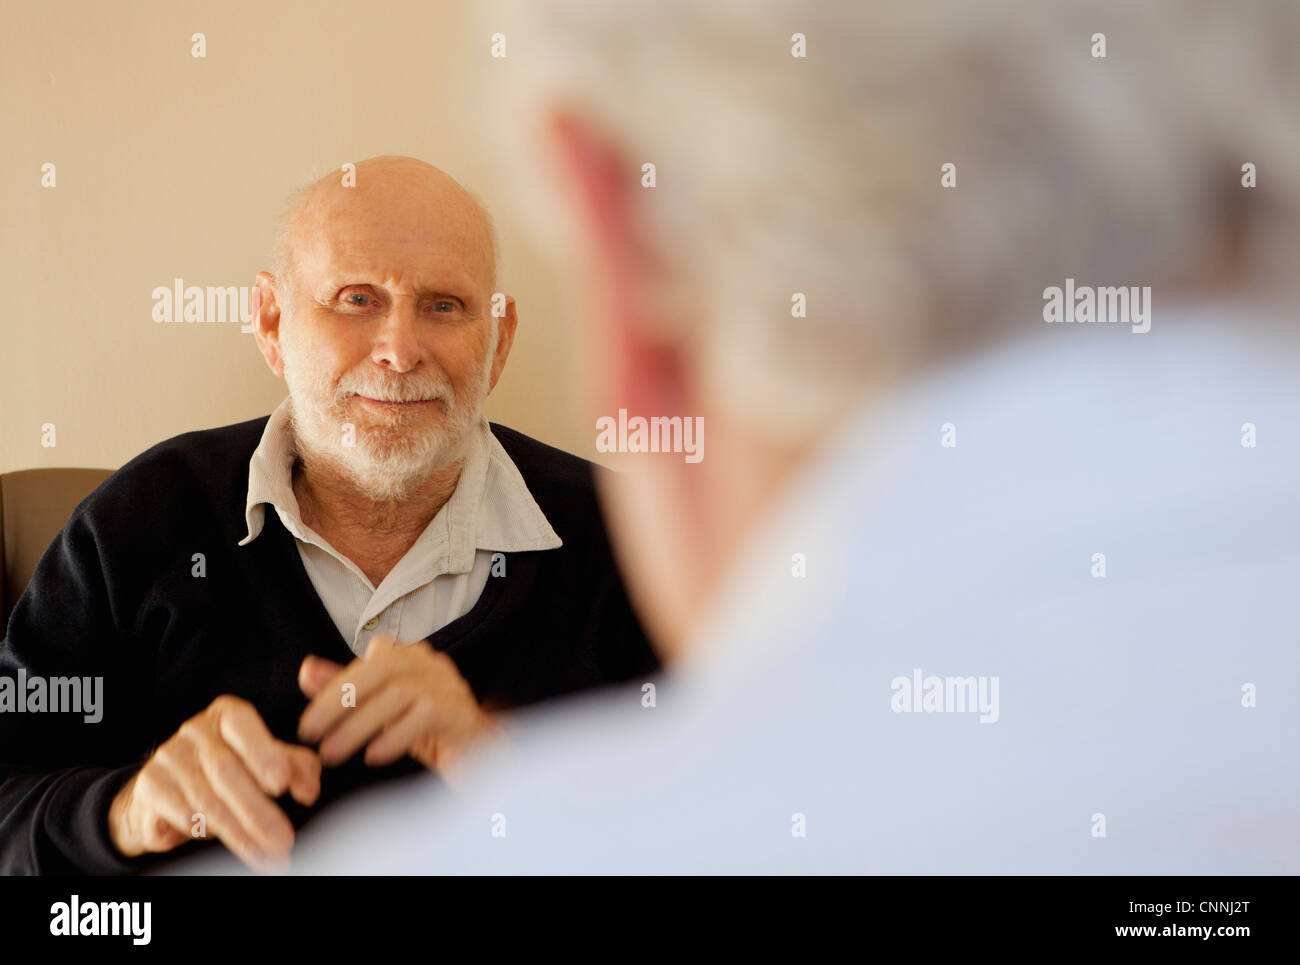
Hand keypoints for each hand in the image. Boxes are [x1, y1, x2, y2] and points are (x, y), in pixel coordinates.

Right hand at [108, 695, 320, 870]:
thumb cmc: (227, 771)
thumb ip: (295, 768)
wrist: (166, 792)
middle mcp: (195, 731)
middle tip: (283, 841)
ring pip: (206, 800)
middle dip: (258, 811)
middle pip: (226, 771)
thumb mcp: (265, 762)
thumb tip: (309, 790)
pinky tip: (226, 846)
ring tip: (267, 857)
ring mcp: (168, 757)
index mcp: (228, 715)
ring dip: (240, 834)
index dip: (263, 754)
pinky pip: (182, 815)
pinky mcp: (150, 786)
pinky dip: (206, 833)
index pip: (243, 726)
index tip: (281, 785)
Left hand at [297, 635, 497, 773]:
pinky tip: (373, 756)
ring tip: (333, 754)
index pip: (371, 658)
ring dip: (359, 725)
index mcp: (412, 658)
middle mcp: (432, 664)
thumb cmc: (428, 731)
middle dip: (340, 699)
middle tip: (311, 735)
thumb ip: (346, 689)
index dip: (335, 686)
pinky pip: (426, 715)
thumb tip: (306, 670)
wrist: (482, 758)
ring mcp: (450, 686)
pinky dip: (395, 736)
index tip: (308, 724)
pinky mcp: (462, 713)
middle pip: (383, 667)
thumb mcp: (381, 711)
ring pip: (400, 692)